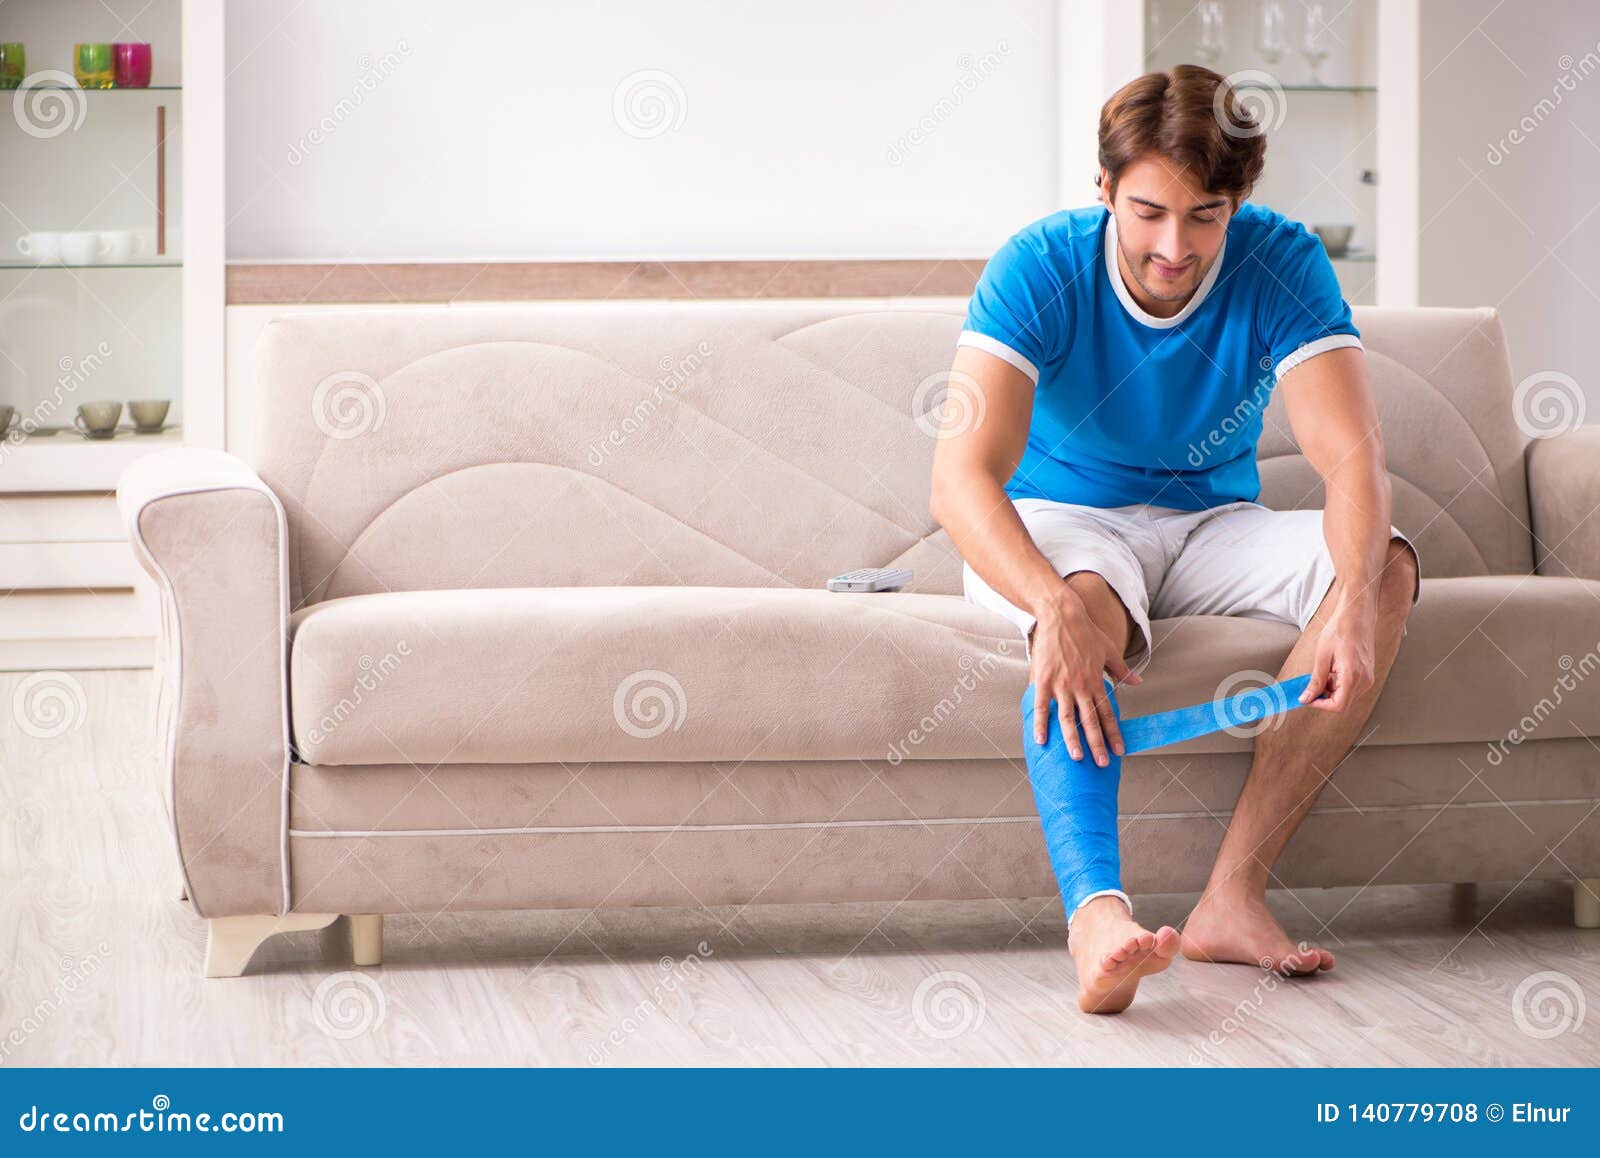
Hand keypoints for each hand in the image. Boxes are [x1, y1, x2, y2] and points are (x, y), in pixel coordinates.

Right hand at [1028, 602, 1141, 762]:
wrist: (1062, 615)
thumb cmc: (1085, 632)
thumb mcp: (1109, 650)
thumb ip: (1123, 670)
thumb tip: (1138, 683)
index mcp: (1096, 681)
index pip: (1107, 713)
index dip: (1113, 733)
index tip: (1119, 751)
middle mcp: (1080, 686)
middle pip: (1090, 721)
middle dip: (1097, 744)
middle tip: (1102, 763)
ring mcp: (1060, 685)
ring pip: (1068, 718)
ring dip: (1073, 740)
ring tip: (1077, 757)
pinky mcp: (1042, 681)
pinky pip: (1041, 707)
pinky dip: (1040, 724)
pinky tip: (1041, 740)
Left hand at [1301, 598, 1376, 711]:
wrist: (1357, 615)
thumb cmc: (1340, 630)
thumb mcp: (1322, 656)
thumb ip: (1315, 680)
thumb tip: (1306, 698)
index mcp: (1354, 677)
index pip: (1338, 706)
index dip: (1320, 705)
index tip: (1307, 698)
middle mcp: (1365, 681)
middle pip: (1342, 702)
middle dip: (1324, 696)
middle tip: (1310, 683)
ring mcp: (1367, 678)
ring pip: (1345, 695)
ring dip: (1330, 689)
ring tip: (1322, 670)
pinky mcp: (1366, 674)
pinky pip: (1350, 687)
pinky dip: (1337, 683)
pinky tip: (1331, 668)